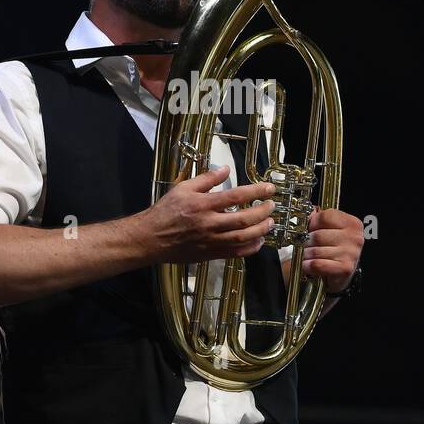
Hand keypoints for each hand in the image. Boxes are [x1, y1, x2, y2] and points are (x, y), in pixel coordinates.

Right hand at [135, 165, 275, 264]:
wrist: (151, 238)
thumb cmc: (165, 212)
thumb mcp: (183, 188)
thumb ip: (206, 179)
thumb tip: (225, 169)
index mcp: (203, 204)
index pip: (236, 196)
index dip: (256, 192)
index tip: (269, 189)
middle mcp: (209, 223)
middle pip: (244, 219)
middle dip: (262, 212)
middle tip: (271, 206)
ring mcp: (211, 241)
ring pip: (242, 238)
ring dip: (260, 230)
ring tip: (270, 223)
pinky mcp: (210, 254)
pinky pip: (235, 253)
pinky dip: (250, 248)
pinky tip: (258, 241)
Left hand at [301, 207, 363, 293]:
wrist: (342, 271)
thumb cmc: (335, 249)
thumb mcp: (330, 229)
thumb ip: (318, 217)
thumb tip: (307, 211)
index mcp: (352, 223)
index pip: (324, 217)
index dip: (312, 224)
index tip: (310, 229)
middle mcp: (355, 237)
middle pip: (318, 235)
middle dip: (307, 242)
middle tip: (307, 246)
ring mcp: (351, 253)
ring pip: (316, 251)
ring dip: (306, 255)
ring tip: (308, 256)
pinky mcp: (344, 268)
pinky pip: (317, 264)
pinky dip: (308, 265)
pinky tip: (308, 265)